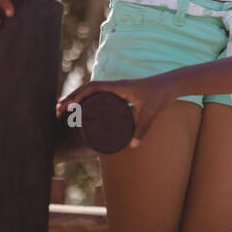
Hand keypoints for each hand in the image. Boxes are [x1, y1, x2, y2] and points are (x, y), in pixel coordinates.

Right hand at [57, 75, 171, 148]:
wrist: (173, 84)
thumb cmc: (162, 96)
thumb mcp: (151, 113)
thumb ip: (142, 129)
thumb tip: (132, 147)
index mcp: (119, 86)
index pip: (93, 87)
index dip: (78, 95)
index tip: (67, 105)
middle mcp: (116, 85)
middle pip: (88, 88)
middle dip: (71, 97)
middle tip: (58, 109)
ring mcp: (119, 88)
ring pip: (92, 90)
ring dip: (78, 96)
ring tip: (64, 108)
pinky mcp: (123, 92)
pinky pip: (100, 92)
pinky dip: (89, 97)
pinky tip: (82, 106)